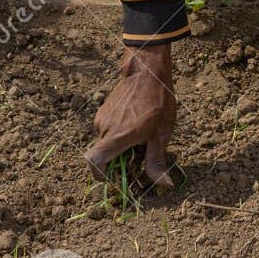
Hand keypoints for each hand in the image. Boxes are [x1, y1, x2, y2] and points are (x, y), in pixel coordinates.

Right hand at [84, 44, 176, 190]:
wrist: (147, 71)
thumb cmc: (158, 101)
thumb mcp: (162, 133)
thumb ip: (157, 161)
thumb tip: (164, 186)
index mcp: (118, 136)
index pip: (94, 162)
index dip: (101, 175)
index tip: (117, 177)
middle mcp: (104, 128)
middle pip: (103, 156)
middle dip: (118, 163)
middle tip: (139, 157)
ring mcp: (101, 119)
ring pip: (105, 144)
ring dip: (119, 148)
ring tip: (140, 138)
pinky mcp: (102, 112)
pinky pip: (106, 131)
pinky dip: (117, 136)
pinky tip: (135, 127)